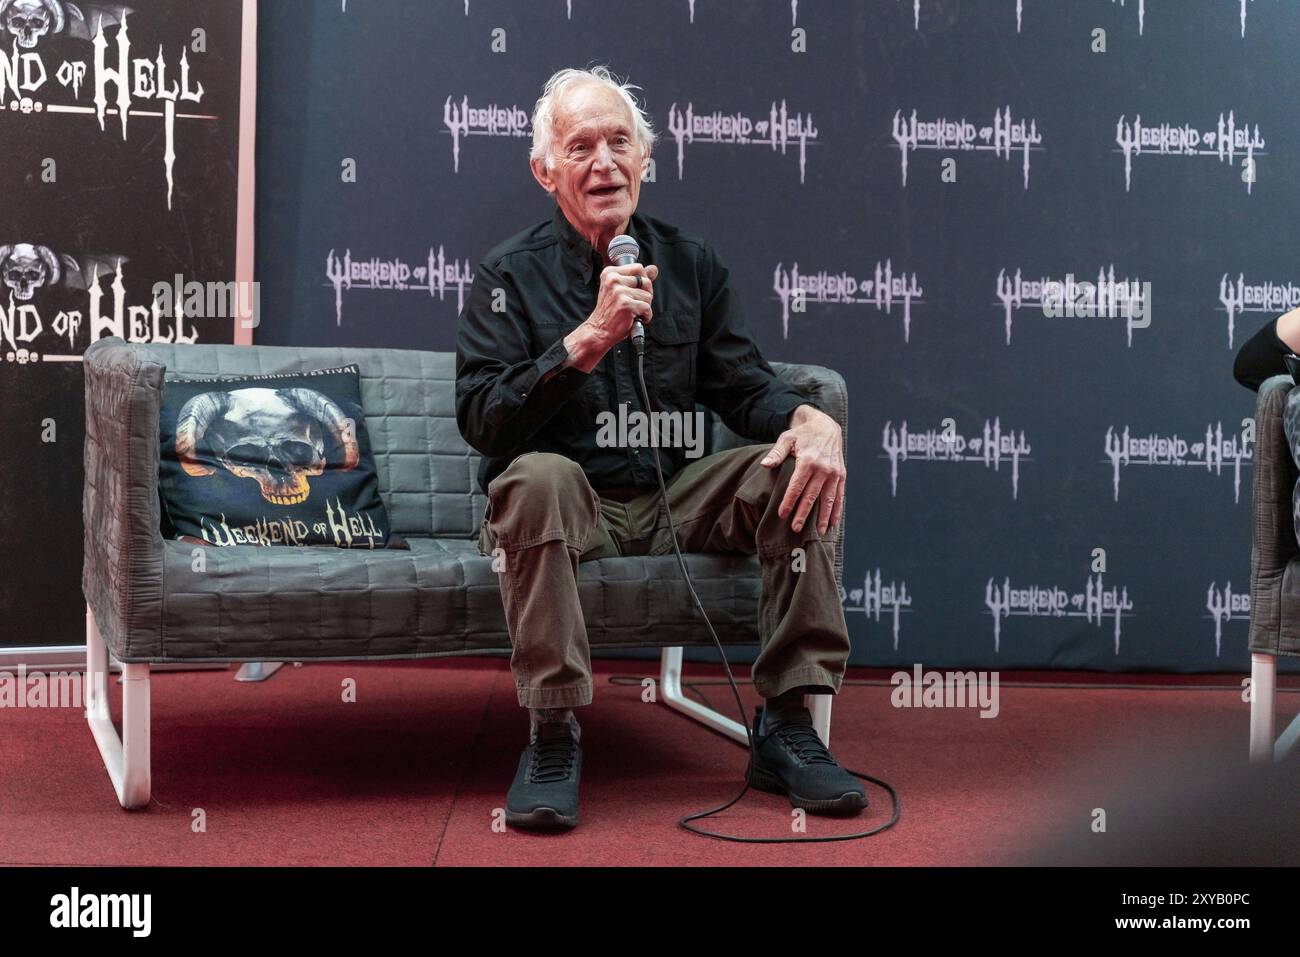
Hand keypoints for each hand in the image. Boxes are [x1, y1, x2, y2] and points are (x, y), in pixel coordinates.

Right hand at [585, 263, 657, 348]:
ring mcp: (619, 292)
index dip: (642, 281)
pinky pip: (647, 308)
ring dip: (644, 307)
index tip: (635, 291)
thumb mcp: (621, 290)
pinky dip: (645, 316)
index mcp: (610, 273)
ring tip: (632, 312)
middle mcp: (613, 280)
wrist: (599, 330)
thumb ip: (638, 278)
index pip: (639, 267)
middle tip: (634, 304)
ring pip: (648, 296)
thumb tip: (654, 269)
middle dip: (646, 295)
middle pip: (646, 281)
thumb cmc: (609, 312)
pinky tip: (634, 318)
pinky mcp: (626, 304)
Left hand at [762, 405, 845, 534]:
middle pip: (811, 496)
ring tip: (820, 533)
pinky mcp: (841, 475)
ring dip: (824, 517)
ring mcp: (834, 473)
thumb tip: (765, 465)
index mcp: (808, 461)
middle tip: (796, 528)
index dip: (789, 501)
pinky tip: (834, 523)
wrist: (826, 426)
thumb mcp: (787, 438)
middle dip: (803, 514)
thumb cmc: (802, 434)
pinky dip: (837, 510)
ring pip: (828, 499)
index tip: (782, 514)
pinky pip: (840, 495)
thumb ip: (776, 453)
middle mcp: (823, 468)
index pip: (796, 486)